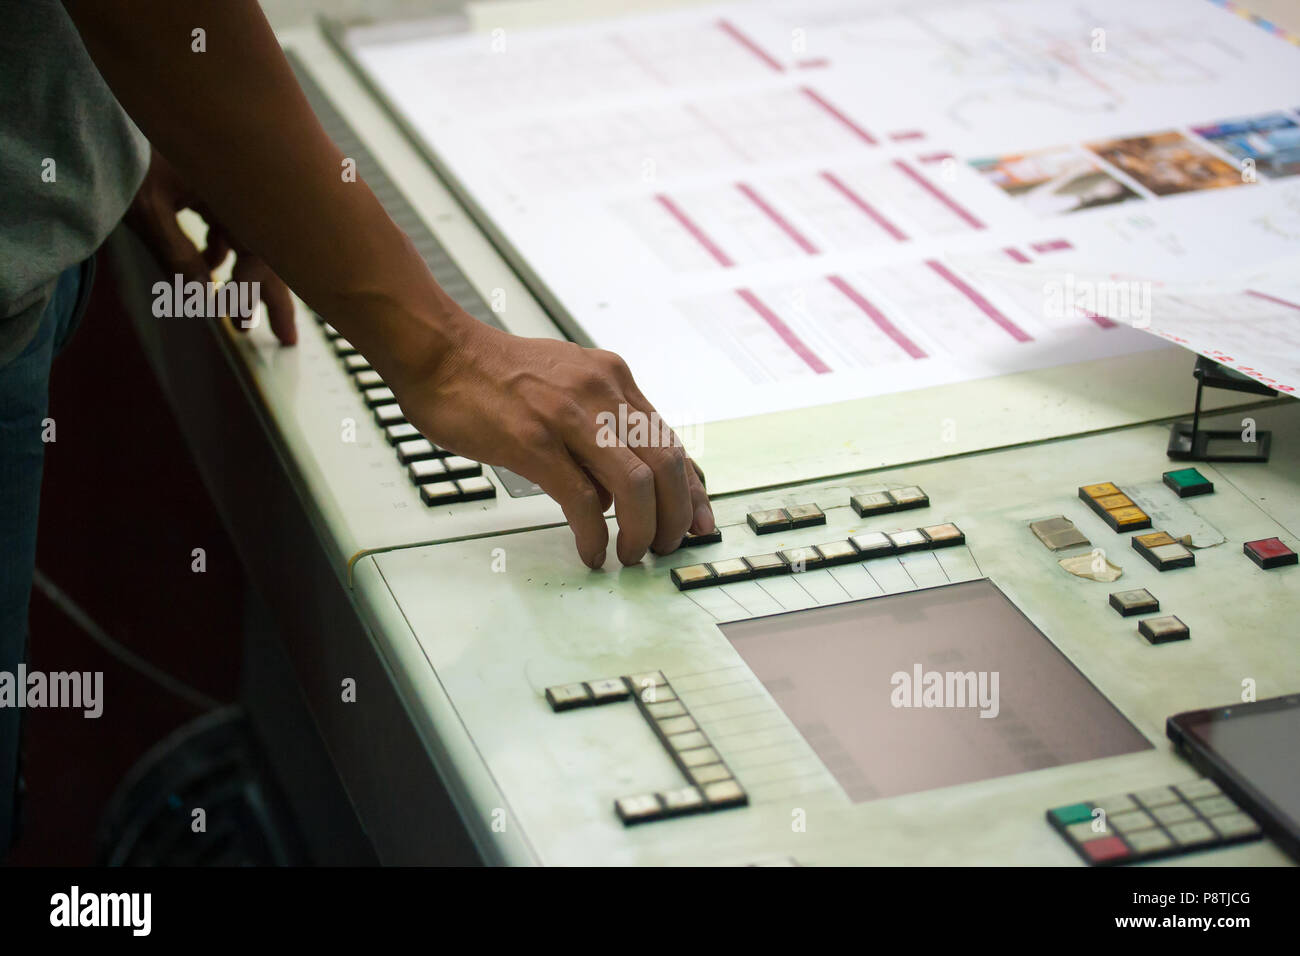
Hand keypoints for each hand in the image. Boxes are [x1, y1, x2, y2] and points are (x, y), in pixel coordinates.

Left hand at [125, 147, 296, 344]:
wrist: (110, 114)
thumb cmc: (128, 152)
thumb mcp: (148, 209)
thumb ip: (175, 255)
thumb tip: (202, 298)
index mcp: (236, 191)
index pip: (260, 254)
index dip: (250, 292)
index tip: (241, 324)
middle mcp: (243, 190)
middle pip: (272, 252)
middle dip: (275, 298)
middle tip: (285, 338)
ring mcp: (233, 188)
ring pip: (254, 241)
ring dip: (246, 278)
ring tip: (237, 311)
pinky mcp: (220, 186)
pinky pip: (236, 226)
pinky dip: (225, 252)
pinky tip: (208, 266)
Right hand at [388, 320, 714, 568]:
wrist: (439, 350)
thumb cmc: (492, 373)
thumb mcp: (565, 383)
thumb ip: (597, 426)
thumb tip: (615, 489)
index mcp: (612, 379)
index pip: (670, 442)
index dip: (692, 490)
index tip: (698, 522)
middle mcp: (601, 392)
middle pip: (667, 464)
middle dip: (676, 516)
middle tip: (666, 547)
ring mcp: (569, 416)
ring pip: (636, 484)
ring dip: (642, 529)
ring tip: (632, 554)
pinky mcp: (534, 441)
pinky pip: (583, 499)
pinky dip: (595, 533)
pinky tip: (592, 550)